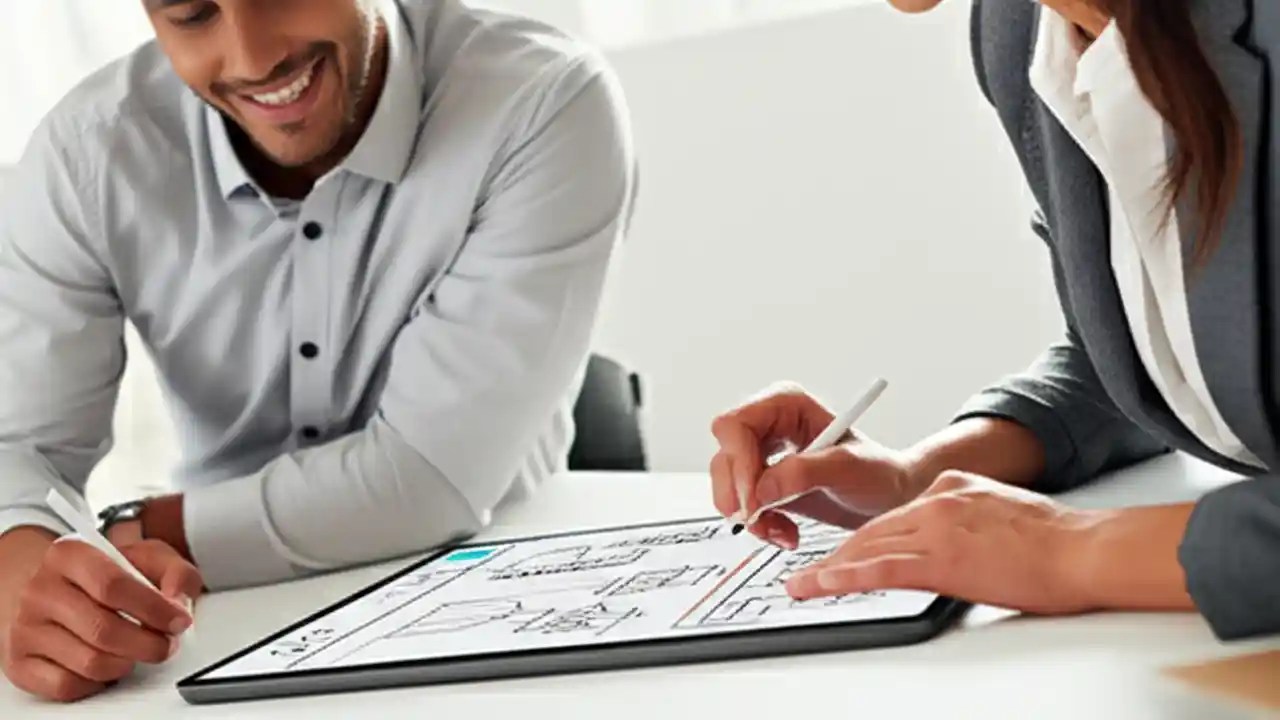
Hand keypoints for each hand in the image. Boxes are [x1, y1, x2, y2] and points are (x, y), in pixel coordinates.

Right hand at [2, 539, 201, 702]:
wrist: (54, 589)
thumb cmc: (105, 574)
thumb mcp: (146, 558)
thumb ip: (175, 572)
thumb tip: (178, 603)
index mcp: (69, 554)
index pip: (113, 585)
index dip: (154, 608)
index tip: (178, 621)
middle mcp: (41, 590)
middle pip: (104, 630)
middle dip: (148, 644)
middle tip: (165, 644)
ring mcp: (26, 628)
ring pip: (90, 663)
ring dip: (126, 663)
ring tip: (134, 650)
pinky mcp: (20, 662)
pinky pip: (68, 685)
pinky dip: (98, 681)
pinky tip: (107, 662)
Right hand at [710, 383, 923, 549]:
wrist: (891, 498)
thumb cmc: (879, 473)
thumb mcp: (849, 469)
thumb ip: (805, 473)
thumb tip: (762, 489)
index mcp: (786, 405)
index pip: (736, 424)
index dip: (738, 461)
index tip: (754, 499)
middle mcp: (768, 425)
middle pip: (725, 455)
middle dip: (739, 493)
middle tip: (760, 520)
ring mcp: (762, 455)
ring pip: (727, 484)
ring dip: (751, 515)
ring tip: (783, 530)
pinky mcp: (762, 483)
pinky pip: (740, 504)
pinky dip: (759, 525)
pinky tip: (786, 531)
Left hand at [785, 471, 1099, 614]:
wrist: (1084, 549)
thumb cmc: (1057, 540)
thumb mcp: (1001, 508)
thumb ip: (968, 513)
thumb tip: (955, 534)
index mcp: (952, 486)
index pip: (896, 513)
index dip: (866, 536)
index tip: (846, 550)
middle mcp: (937, 500)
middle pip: (873, 528)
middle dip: (838, 551)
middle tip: (809, 571)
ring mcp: (936, 529)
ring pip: (868, 546)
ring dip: (828, 568)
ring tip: (801, 584)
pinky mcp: (941, 560)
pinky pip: (879, 570)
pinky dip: (842, 578)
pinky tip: (820, 585)